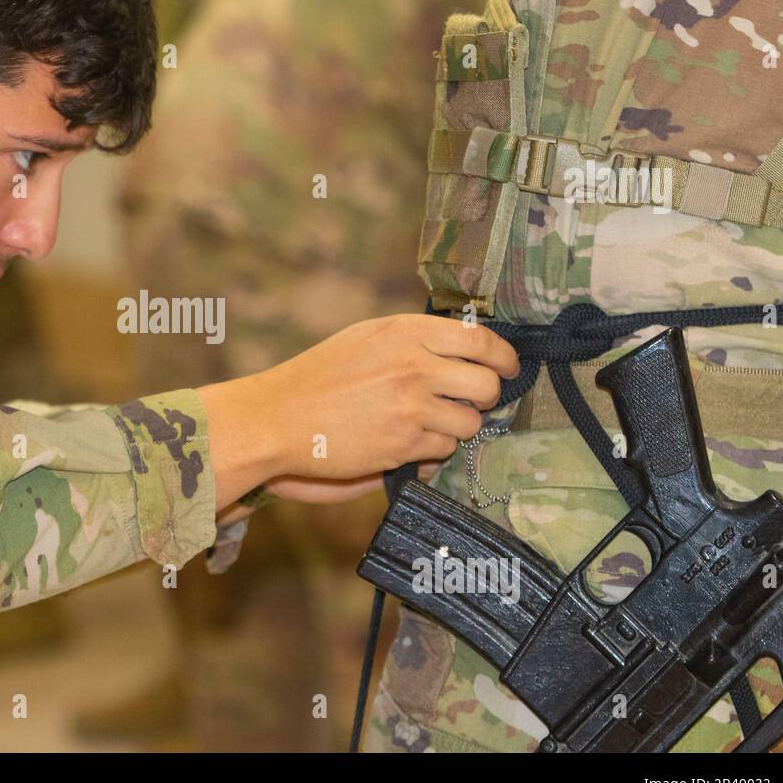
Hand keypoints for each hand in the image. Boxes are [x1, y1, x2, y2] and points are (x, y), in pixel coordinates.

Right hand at [199, 313, 516, 509]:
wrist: (276, 418)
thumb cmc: (316, 377)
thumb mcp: (365, 339)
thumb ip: (411, 340)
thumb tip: (460, 348)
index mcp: (405, 331)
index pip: (481, 340)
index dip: (503, 357)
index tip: (506, 368)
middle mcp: (414, 365)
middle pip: (487, 384)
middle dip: (486, 397)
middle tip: (471, 402)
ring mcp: (410, 407)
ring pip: (469, 423)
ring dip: (457, 428)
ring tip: (430, 425)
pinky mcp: (402, 445)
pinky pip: (442, 451)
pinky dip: (432, 451)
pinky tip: (407, 443)